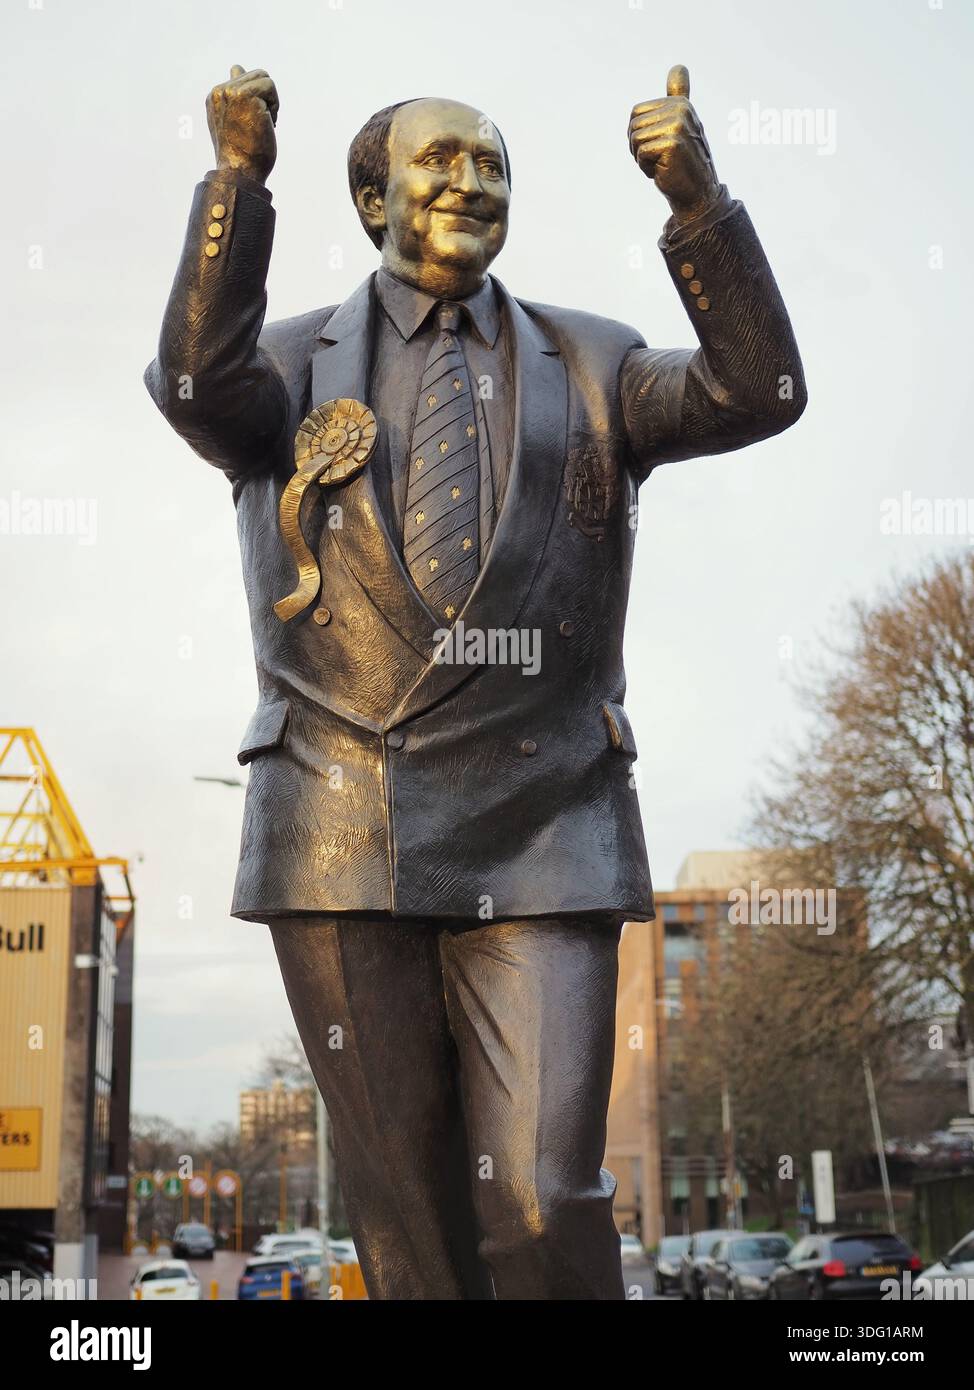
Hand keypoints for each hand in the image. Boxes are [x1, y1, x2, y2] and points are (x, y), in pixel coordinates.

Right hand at [206, 64, 278, 182]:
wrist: (241, 173)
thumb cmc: (242, 152)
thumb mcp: (233, 119)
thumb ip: (234, 95)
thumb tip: (236, 67)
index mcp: (215, 97)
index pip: (240, 76)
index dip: (256, 98)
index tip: (251, 122)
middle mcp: (220, 92)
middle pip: (255, 74)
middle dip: (265, 97)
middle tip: (261, 123)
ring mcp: (231, 92)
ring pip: (264, 77)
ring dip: (271, 100)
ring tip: (264, 121)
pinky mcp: (245, 96)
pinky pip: (270, 86)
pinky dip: (275, 104)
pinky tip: (269, 122)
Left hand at [629, 65, 719, 222]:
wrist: (697, 192)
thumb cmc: (684, 160)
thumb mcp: (681, 123)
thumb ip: (679, 96)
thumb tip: (679, 67)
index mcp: (680, 103)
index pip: (636, 113)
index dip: (638, 133)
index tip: (659, 144)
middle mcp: (681, 110)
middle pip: (633, 125)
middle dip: (638, 147)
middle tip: (659, 157)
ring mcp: (677, 126)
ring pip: (635, 139)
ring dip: (642, 158)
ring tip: (662, 163)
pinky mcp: (672, 144)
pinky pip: (640, 154)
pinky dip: (646, 168)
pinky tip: (663, 171)